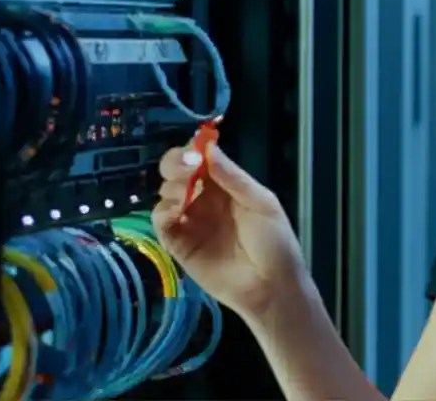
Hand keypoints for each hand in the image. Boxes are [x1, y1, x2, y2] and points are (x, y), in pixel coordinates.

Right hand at [151, 140, 307, 320]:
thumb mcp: (262, 203)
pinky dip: (163, 212)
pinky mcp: (178, 244)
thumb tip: (208, 149)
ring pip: (166, 193)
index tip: (194, 149)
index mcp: (226, 186)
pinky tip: (177, 210)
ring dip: (172, 187)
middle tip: (186, 167)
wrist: (271, 287)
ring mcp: (190, 221)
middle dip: (176, 163)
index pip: (201, 159)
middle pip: (177, 172)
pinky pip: (161, 222)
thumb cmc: (274, 242)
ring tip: (186, 194)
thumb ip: (233, 178)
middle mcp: (204, 199)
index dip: (193, 150)